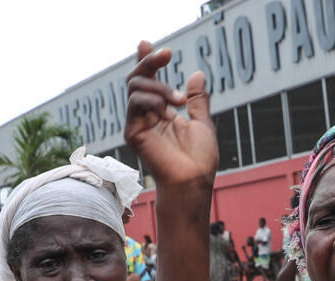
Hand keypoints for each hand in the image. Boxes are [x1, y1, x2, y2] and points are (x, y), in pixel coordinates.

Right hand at [124, 40, 217, 187]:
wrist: (193, 180)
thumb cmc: (199, 159)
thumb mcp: (202, 122)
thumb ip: (196, 99)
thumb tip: (197, 74)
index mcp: (161, 112)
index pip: (149, 81)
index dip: (148, 61)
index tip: (153, 46)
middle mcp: (146, 116)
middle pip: (137, 78)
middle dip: (150, 61)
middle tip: (167, 54)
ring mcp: (137, 124)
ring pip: (135, 86)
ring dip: (158, 85)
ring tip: (178, 101)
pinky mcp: (133, 133)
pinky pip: (135, 103)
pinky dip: (152, 100)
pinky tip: (167, 111)